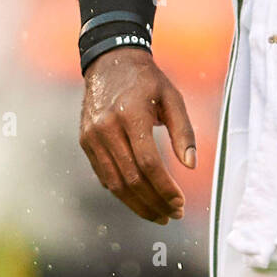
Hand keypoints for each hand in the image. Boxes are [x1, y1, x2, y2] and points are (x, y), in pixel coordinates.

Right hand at [79, 47, 195, 223]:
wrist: (110, 62)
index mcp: (130, 114)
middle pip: (131, 178)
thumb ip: (184, 131)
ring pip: (114, 183)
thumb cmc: (147, 81)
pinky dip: (122, 192)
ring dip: (137, 205)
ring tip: (159, 215)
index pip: (148, 162)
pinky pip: (104, 176)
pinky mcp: (85, 142)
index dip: (164, 188)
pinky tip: (140, 199)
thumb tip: (191, 166)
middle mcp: (106, 128)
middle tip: (172, 215)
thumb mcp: (172, 97)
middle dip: (153, 202)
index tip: (180, 203)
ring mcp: (92, 137)